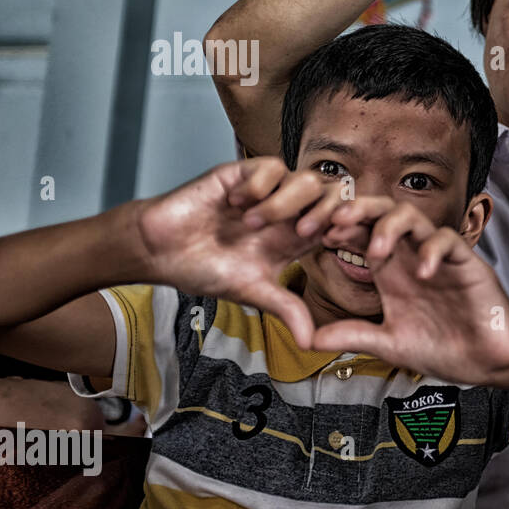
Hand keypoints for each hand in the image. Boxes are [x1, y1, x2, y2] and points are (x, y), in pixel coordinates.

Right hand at [135, 158, 345, 348]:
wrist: (159, 249)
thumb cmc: (205, 268)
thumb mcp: (253, 292)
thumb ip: (286, 309)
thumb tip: (311, 343)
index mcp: (297, 235)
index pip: (341, 221)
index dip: (348, 228)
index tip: (332, 244)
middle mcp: (289, 210)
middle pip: (334, 194)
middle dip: (327, 212)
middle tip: (301, 234)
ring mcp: (268, 190)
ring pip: (306, 179)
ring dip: (285, 203)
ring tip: (252, 224)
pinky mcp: (242, 173)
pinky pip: (271, 166)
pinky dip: (259, 185)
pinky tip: (236, 203)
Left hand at [311, 204, 508, 385]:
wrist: (487, 362)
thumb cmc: (443, 349)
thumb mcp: (388, 344)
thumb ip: (352, 336)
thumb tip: (307, 340)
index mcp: (390, 271)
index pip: (359, 232)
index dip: (335, 226)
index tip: (311, 234)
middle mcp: (411, 257)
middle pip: (382, 213)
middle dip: (358, 210)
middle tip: (335, 222)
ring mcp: (438, 257)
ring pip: (413, 217)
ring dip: (391, 226)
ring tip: (377, 250)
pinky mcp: (466, 263)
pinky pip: (447, 241)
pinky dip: (432, 251)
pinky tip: (422, 273)